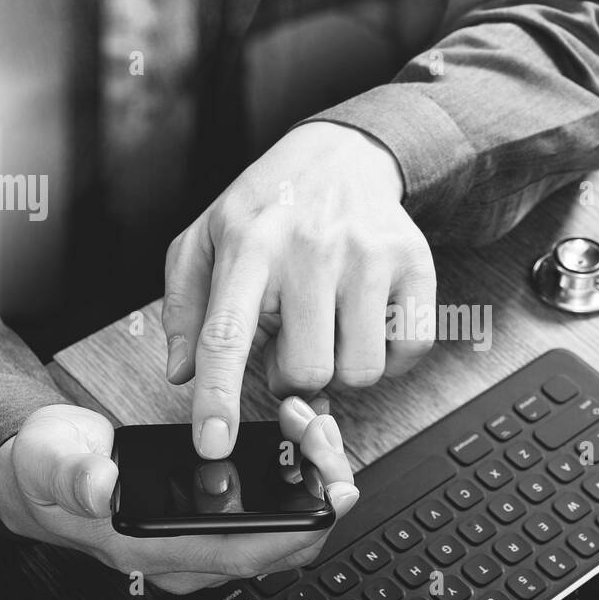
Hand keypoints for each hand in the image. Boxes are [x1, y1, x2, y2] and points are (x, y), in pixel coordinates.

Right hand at [0, 399, 358, 592]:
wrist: (38, 472)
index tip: (334, 497)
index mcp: (150, 548)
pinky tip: (298, 438)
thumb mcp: (49, 462)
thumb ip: (74, 476)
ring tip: (312, 427)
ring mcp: (198, 543)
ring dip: (308, 482)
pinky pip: (267, 512)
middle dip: (316, 496)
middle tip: (325, 438)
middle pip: (277, 548)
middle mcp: (183, 557)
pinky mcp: (206, 522)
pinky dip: (293, 478)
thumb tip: (102, 488)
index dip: (295, 532)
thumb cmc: (46, 470)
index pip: (240, 556)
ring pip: (279, 531)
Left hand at [163, 120, 435, 458]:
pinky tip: (367, 323)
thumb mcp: (205, 241)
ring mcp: (368, 255)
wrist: (341, 156)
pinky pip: (408, 351)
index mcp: (248, 246)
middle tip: (289, 344)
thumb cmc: (269, 208)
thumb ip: (184, 309)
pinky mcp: (415, 263)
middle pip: (307, 370)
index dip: (219, 398)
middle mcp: (311, 249)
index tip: (214, 444)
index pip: (226, 334)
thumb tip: (184, 375)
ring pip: (361, 370)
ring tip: (328, 327)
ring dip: (341, 366)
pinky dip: (389, 355)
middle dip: (293, 376)